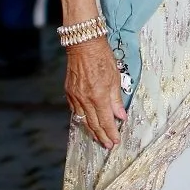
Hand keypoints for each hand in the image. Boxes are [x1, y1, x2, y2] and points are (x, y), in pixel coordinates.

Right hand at [64, 36, 126, 150]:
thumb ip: (116, 100)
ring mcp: (75, 96)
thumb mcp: (115, 78)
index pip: (105, 121)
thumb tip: (120, 116)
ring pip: (83, 119)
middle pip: (93, 124)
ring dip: (91, 130)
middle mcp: (85, 99)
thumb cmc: (101, 57)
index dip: (111, 133)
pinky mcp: (69, 91)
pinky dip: (82, 118)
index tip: (115, 141)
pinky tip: (86, 122)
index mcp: (98, 96)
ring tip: (98, 138)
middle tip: (107, 145)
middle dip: (101, 136)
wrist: (83, 44)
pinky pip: (76, 110)